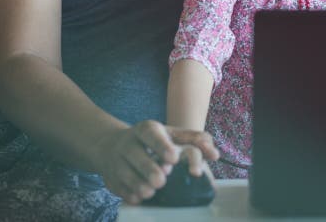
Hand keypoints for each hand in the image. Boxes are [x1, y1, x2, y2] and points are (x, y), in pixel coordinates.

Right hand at [93, 120, 218, 204]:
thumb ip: (195, 141)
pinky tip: (138, 197)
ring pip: (124, 173)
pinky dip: (128, 194)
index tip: (173, 158)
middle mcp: (128, 142)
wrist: (112, 146)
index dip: (161, 145)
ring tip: (151, 191)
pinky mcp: (110, 177)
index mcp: (146, 129)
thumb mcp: (172, 135)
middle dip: (149, 169)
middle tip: (161, 181)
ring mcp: (116, 160)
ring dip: (138, 184)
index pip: (151, 134)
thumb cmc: (152, 141)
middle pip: (136, 155)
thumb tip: (215, 155)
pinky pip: (118, 187)